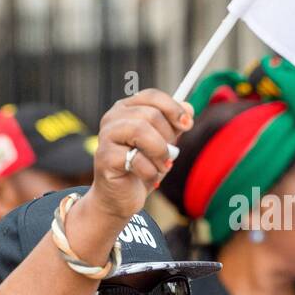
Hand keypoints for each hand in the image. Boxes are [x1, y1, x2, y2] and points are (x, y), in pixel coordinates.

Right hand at [83, 89, 193, 223]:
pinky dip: (151, 172)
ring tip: (163, 166)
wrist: (119, 198)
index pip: (152, 96)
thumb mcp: (162, 144)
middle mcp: (113, 118)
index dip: (173, 108)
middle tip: (170, 155)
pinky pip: (136, 159)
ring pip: (141, 130)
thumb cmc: (141, 168)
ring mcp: (106, 136)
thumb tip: (189, 108)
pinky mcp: (105, 158)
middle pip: (150, 114)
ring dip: (160, 152)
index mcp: (126, 109)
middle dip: (168, 137)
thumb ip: (173, 125)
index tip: (187, 125)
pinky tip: (151, 179)